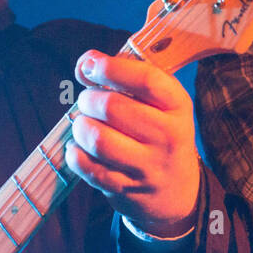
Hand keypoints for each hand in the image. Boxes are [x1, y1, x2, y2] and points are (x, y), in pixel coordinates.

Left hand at [67, 50, 201, 237]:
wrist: (176, 189)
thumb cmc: (159, 133)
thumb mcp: (158, 102)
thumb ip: (124, 75)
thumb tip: (85, 64)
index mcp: (178, 106)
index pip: (146, 80)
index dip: (111, 68)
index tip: (91, 66)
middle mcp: (168, 136)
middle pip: (113, 107)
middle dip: (88, 99)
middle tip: (87, 101)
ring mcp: (148, 166)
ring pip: (97, 138)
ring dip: (80, 126)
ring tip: (84, 124)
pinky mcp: (126, 189)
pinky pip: (87, 166)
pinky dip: (75, 152)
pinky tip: (80, 147)